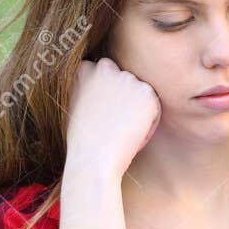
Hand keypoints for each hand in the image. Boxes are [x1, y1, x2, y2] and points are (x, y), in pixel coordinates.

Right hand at [64, 56, 161, 178]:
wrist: (93, 160)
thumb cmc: (82, 143)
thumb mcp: (74, 107)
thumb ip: (86, 89)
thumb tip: (102, 88)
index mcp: (83, 68)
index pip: (101, 72)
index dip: (105, 93)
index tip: (102, 112)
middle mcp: (105, 67)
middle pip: (123, 79)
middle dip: (123, 95)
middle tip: (114, 123)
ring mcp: (126, 78)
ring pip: (139, 93)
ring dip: (136, 110)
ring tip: (120, 133)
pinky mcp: (146, 92)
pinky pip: (154, 108)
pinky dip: (149, 124)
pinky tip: (132, 136)